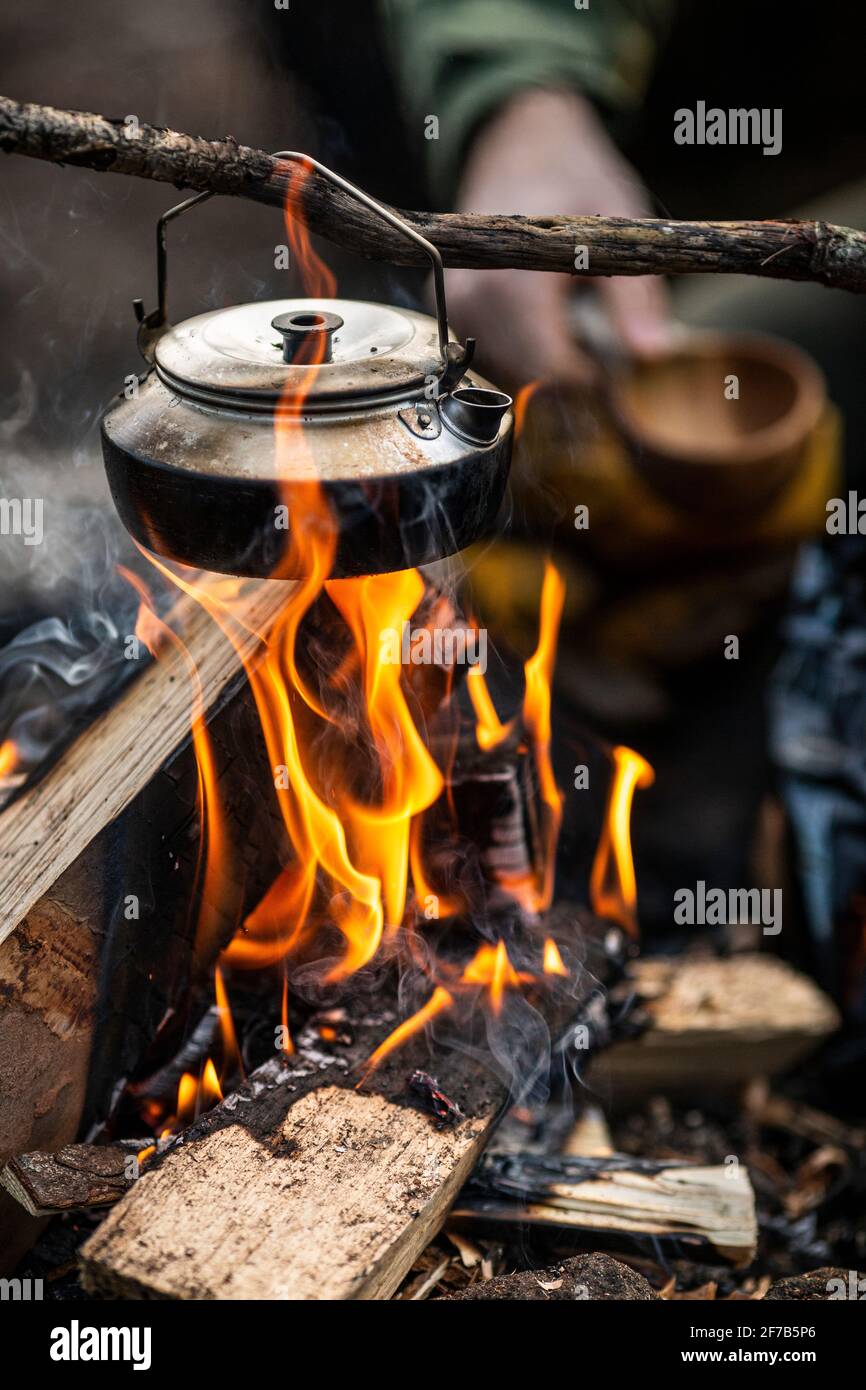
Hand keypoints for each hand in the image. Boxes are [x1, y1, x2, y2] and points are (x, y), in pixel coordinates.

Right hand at [448, 87, 671, 388]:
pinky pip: (489, 353)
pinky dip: (520, 348)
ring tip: (564, 315)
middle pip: (528, 374)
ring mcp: (456, 305)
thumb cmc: (574, 179)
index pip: (548, 366)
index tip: (608, 364)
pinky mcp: (451, 309)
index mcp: (514, 282)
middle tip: (592, 333)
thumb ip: (635, 296)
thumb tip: (652, 352)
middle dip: (565, 369)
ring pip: (507, 369)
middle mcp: (474, 298)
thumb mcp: (620, 226)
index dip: (585, 376)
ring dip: (542, 360)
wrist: (519, 145)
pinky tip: (538, 315)